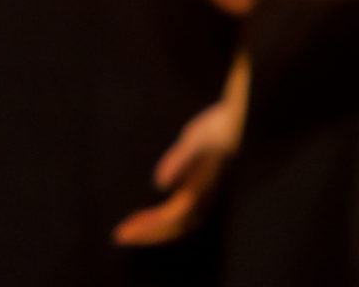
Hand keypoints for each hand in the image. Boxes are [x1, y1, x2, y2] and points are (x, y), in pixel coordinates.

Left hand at [115, 94, 240, 246]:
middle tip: (119, 236)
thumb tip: (159, 182)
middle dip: (147, 234)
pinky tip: (152, 213)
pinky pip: (182, 213)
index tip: (122, 233)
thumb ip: (178, 160)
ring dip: (155, 228)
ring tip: (132, 226)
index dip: (146, 228)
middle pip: (172, 227)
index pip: (168, 218)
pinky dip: (165, 220)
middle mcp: (201, 197)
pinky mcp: (202, 187)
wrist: (239, 122)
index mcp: (197, 189)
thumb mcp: (195, 139)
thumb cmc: (217, 127)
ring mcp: (203, 194)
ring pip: (179, 223)